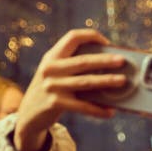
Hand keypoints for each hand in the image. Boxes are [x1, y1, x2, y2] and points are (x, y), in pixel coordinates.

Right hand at [14, 29, 126, 150]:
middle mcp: (50, 68)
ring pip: (85, 82)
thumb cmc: (52, 90)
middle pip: (83, 61)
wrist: (29, 114)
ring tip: (123, 81)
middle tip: (122, 61)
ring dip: (106, 81)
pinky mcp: (55, 103)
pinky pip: (83, 106)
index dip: (91, 36)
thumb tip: (110, 68)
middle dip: (105, 60)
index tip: (107, 42)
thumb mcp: (56, 73)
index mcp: (52, 56)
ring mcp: (52, 86)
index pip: (72, 37)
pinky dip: (98, 109)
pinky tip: (111, 111)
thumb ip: (74, 66)